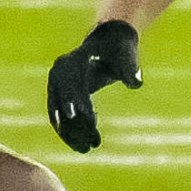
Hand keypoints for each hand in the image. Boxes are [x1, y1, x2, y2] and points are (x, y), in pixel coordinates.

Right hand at [45, 19, 141, 152]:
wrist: (107, 40)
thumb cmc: (119, 48)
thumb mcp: (127, 55)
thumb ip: (131, 68)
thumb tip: (135, 82)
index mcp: (74, 60)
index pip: (74, 85)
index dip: (79, 103)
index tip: (87, 121)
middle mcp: (59, 70)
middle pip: (62, 102)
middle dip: (73, 125)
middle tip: (87, 146)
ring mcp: (56, 81)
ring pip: (57, 110)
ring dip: (68, 132)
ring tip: (84, 150)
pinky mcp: (58, 91)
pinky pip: (58, 112)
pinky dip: (66, 128)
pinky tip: (78, 143)